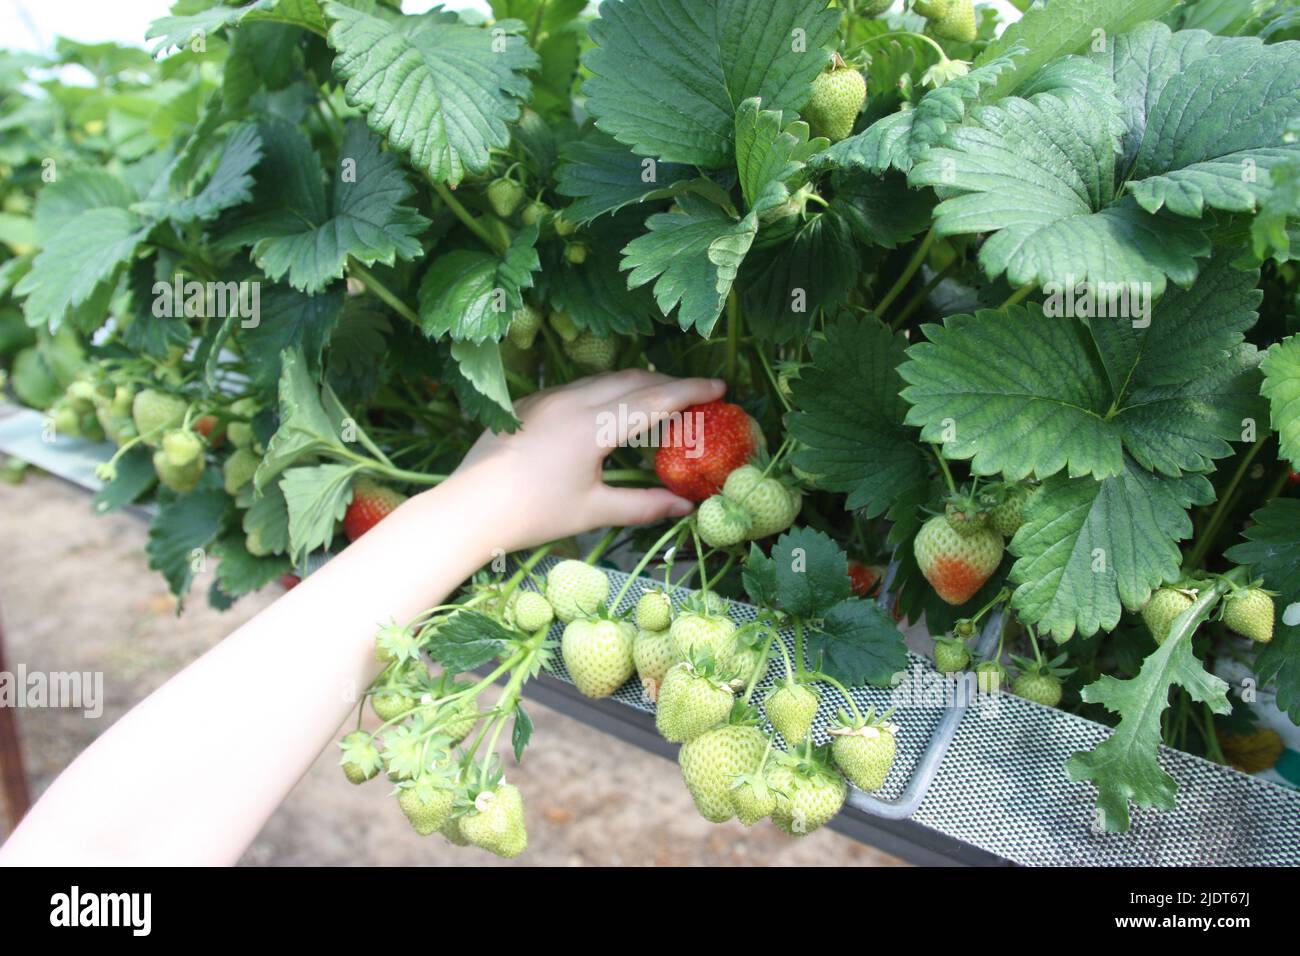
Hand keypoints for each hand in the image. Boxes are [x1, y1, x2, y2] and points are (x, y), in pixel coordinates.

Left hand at [445, 370, 725, 551]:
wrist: (468, 509)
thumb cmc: (533, 515)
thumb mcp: (593, 512)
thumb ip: (643, 505)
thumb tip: (685, 507)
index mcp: (591, 426)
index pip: (653, 400)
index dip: (689, 392)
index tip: (720, 387)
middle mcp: (570, 401)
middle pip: (632, 379)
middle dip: (668, 383)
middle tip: (696, 396)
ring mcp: (546, 397)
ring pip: (603, 380)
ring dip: (637, 384)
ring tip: (660, 399)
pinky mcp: (528, 403)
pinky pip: (577, 388)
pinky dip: (605, 392)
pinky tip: (611, 410)